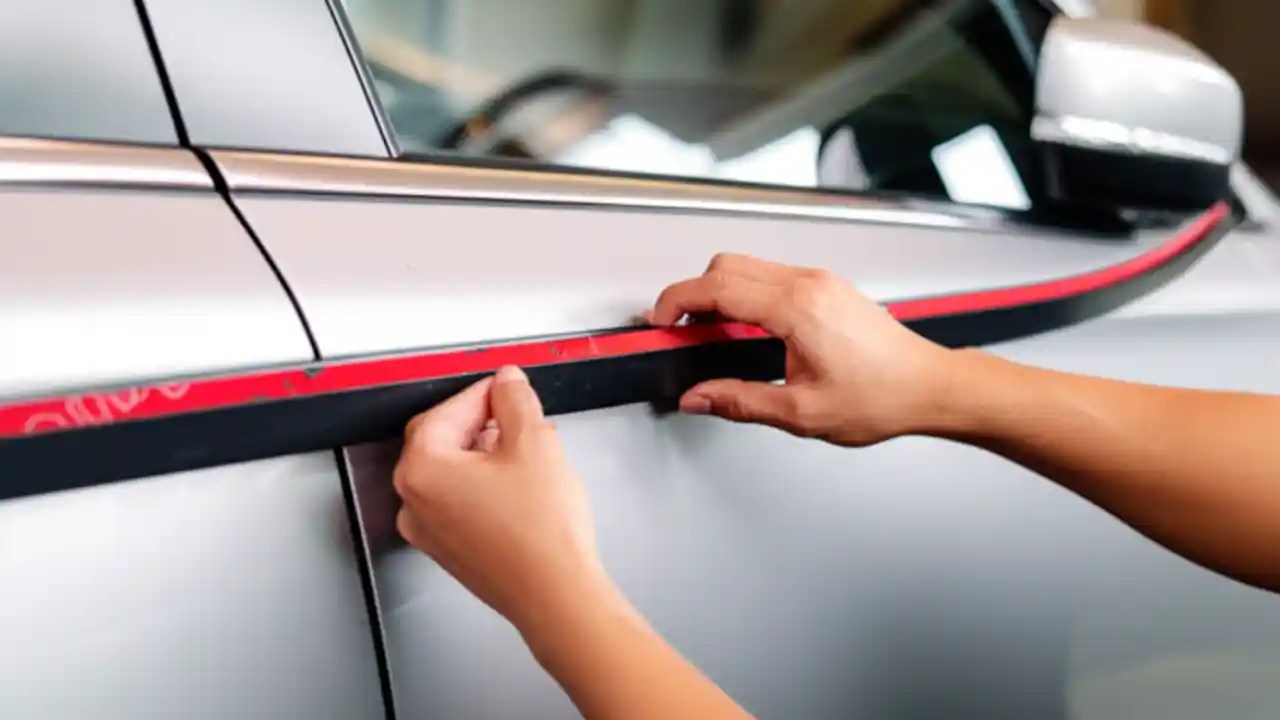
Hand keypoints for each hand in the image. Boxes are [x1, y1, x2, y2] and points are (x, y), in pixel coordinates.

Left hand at [393, 366, 618, 634]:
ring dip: (487, 454)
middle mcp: (414, 503)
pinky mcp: (452, 552)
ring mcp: (430, 532)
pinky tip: (523, 487)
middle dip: (482, 423)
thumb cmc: (541, 531)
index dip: (482, 394)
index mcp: (421, 471)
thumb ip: (515, 400)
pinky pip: (461, 503)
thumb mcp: (534, 443)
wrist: (557, 596)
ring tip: (531, 453)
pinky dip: (486, 486)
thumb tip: (507, 383)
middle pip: (441, 441)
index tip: (507, 388)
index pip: (445, 411)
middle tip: (519, 416)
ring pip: (453, 473)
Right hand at [650, 253, 957, 445]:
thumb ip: (739, 401)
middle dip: (691, 293)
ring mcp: (820, 281)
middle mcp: (809, 284)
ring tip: (708, 332)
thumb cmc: (882, 396)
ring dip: (719, 292)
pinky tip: (744, 328)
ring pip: (748, 266)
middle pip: (726, 266)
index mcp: (798, 309)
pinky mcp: (827, 286)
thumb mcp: (801, 412)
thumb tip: (699, 397)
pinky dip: (745, 294)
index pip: (717, 287)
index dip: (677, 301)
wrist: (929, 386)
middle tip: (677, 328)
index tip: (659, 322)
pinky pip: (771, 276)